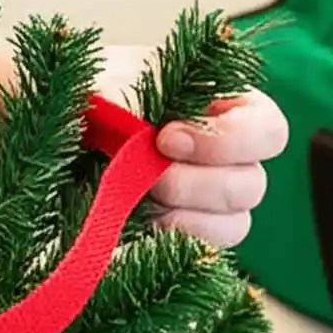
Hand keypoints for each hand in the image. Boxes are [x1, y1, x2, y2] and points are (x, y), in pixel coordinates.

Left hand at [95, 45, 288, 246]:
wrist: (63, 130)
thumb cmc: (98, 94)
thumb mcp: (118, 82)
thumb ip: (146, 103)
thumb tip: (151, 139)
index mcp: (231, 109)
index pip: (269, 132)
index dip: (228, 141)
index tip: (166, 138)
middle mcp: (232, 159)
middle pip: (251, 186)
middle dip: (194, 184)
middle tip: (146, 176)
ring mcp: (213, 203)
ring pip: (234, 225)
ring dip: (185, 217)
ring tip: (141, 201)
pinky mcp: (187, 234)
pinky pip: (202, 250)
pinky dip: (171, 240)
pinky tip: (140, 224)